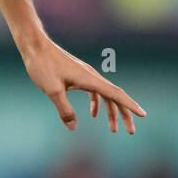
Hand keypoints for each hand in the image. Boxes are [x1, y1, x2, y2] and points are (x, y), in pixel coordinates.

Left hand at [19, 36, 145, 133]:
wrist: (35, 46)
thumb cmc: (42, 66)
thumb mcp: (52, 91)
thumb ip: (64, 110)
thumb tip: (74, 127)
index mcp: (90, 79)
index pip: (116, 95)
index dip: (130, 106)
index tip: (143, 115)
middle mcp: (92, 76)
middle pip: (115, 96)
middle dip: (124, 114)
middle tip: (131, 131)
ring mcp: (86, 75)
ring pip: (105, 95)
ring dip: (111, 111)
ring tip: (113, 129)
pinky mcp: (78, 75)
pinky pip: (94, 91)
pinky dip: (98, 103)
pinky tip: (93, 114)